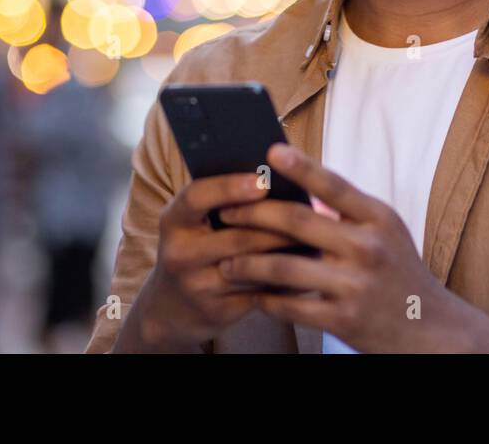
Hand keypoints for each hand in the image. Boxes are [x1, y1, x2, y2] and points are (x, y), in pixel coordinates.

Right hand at [116, 172, 299, 351]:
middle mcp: (179, 254)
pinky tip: (308, 268)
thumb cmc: (195, 248)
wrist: (171, 307)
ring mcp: (198, 286)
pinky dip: (287, 280)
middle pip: (236, 237)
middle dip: (277, 226)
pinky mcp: (218, 311)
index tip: (263, 180)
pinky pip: (260, 293)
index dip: (229, 187)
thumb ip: (222, 202)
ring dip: (287, 253)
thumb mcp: (193, 223)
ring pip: (252, 266)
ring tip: (317, 237)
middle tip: (310, 213)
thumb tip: (277, 177)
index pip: (196, 197)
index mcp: (173, 221)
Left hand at [217, 143, 488, 352]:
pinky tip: (251, 294)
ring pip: (283, 267)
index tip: (270, 151)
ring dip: (247, 264)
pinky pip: (291, 305)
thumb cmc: (400, 271)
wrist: (431, 329)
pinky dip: (265, 299)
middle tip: (226, 211)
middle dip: (253, 214)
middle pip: (296, 222)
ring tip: (226, 261)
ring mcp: (355, 285)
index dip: (301, 167)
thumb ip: (347, 210)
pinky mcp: (344, 319)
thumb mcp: (386, 231)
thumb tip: (296, 184)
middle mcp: (368, 248)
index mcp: (378, 218)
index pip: (333, 185)